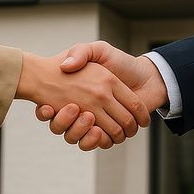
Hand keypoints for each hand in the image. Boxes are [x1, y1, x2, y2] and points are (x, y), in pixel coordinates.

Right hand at [16, 50, 149, 150]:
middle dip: (66, 120)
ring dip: (80, 130)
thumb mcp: (98, 50)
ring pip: (78, 136)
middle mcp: (84, 109)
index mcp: (76, 94)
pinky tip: (97, 131)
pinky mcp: (109, 133)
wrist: (148, 77)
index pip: (50, 109)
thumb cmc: (122, 63)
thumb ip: (81, 52)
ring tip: (88, 116)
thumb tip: (66, 66)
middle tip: (73, 107)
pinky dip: (94, 141)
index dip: (45, 112)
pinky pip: (95, 144)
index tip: (47, 107)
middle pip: (64, 125)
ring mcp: (97, 123)